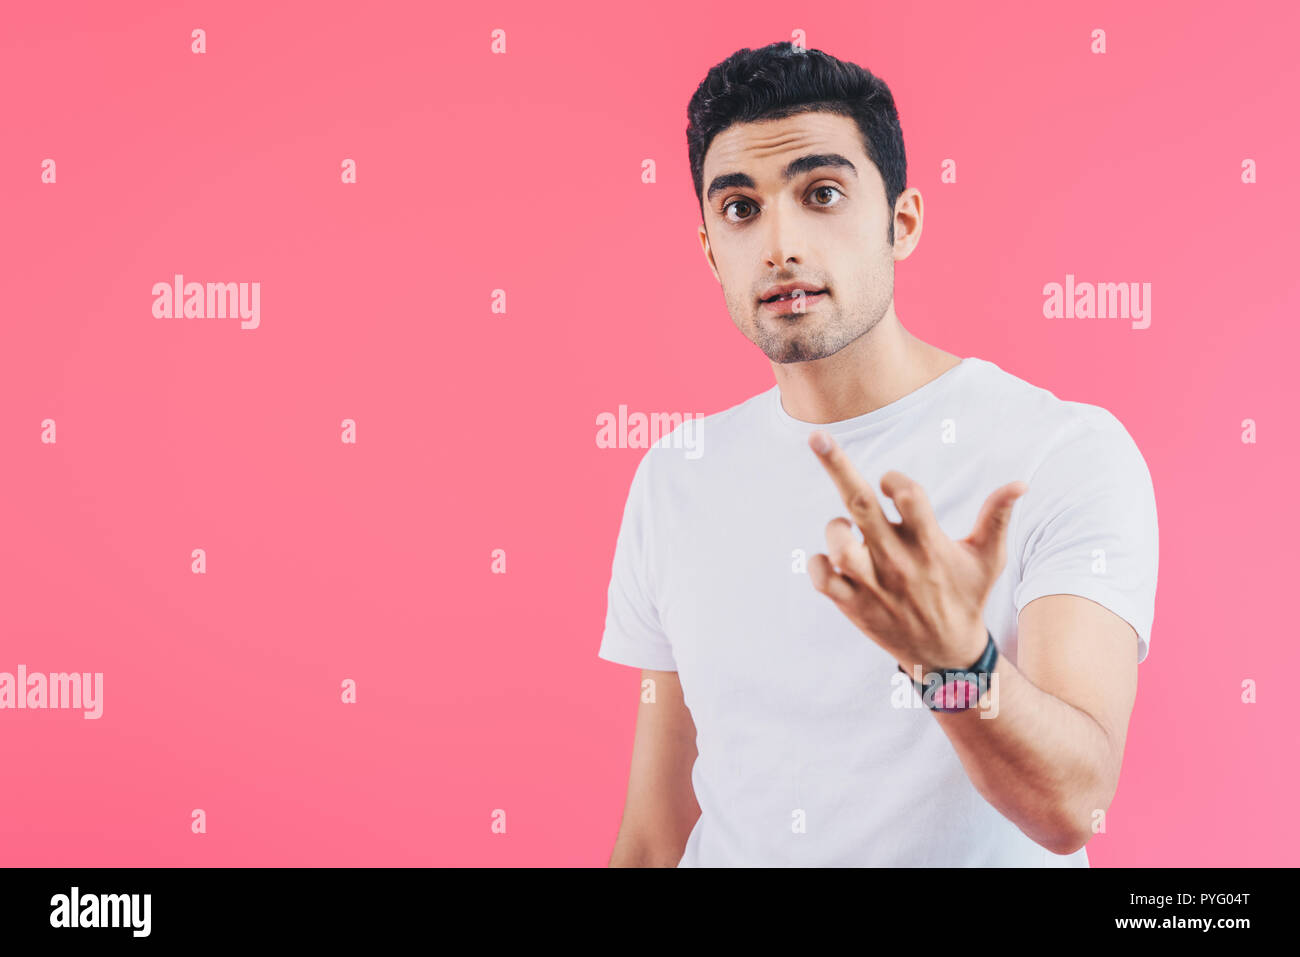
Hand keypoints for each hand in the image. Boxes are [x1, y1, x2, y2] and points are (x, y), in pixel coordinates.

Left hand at [806, 429, 1026, 674]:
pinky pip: (823, 580)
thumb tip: (1021, 483)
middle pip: (860, 505)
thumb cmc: (965, 596)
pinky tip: (830, 559)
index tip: (892, 484)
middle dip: (838, 466)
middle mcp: (897, 561)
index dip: (895, 479)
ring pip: (839, 544)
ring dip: (835, 528)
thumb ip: (996, 516)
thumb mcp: (988, 558)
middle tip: (818, 437)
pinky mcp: (853, 606)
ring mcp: (872, 584)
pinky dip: (817, 564)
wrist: (945, 655)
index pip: (908, 495)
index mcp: (929, 544)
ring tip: (845, 528)